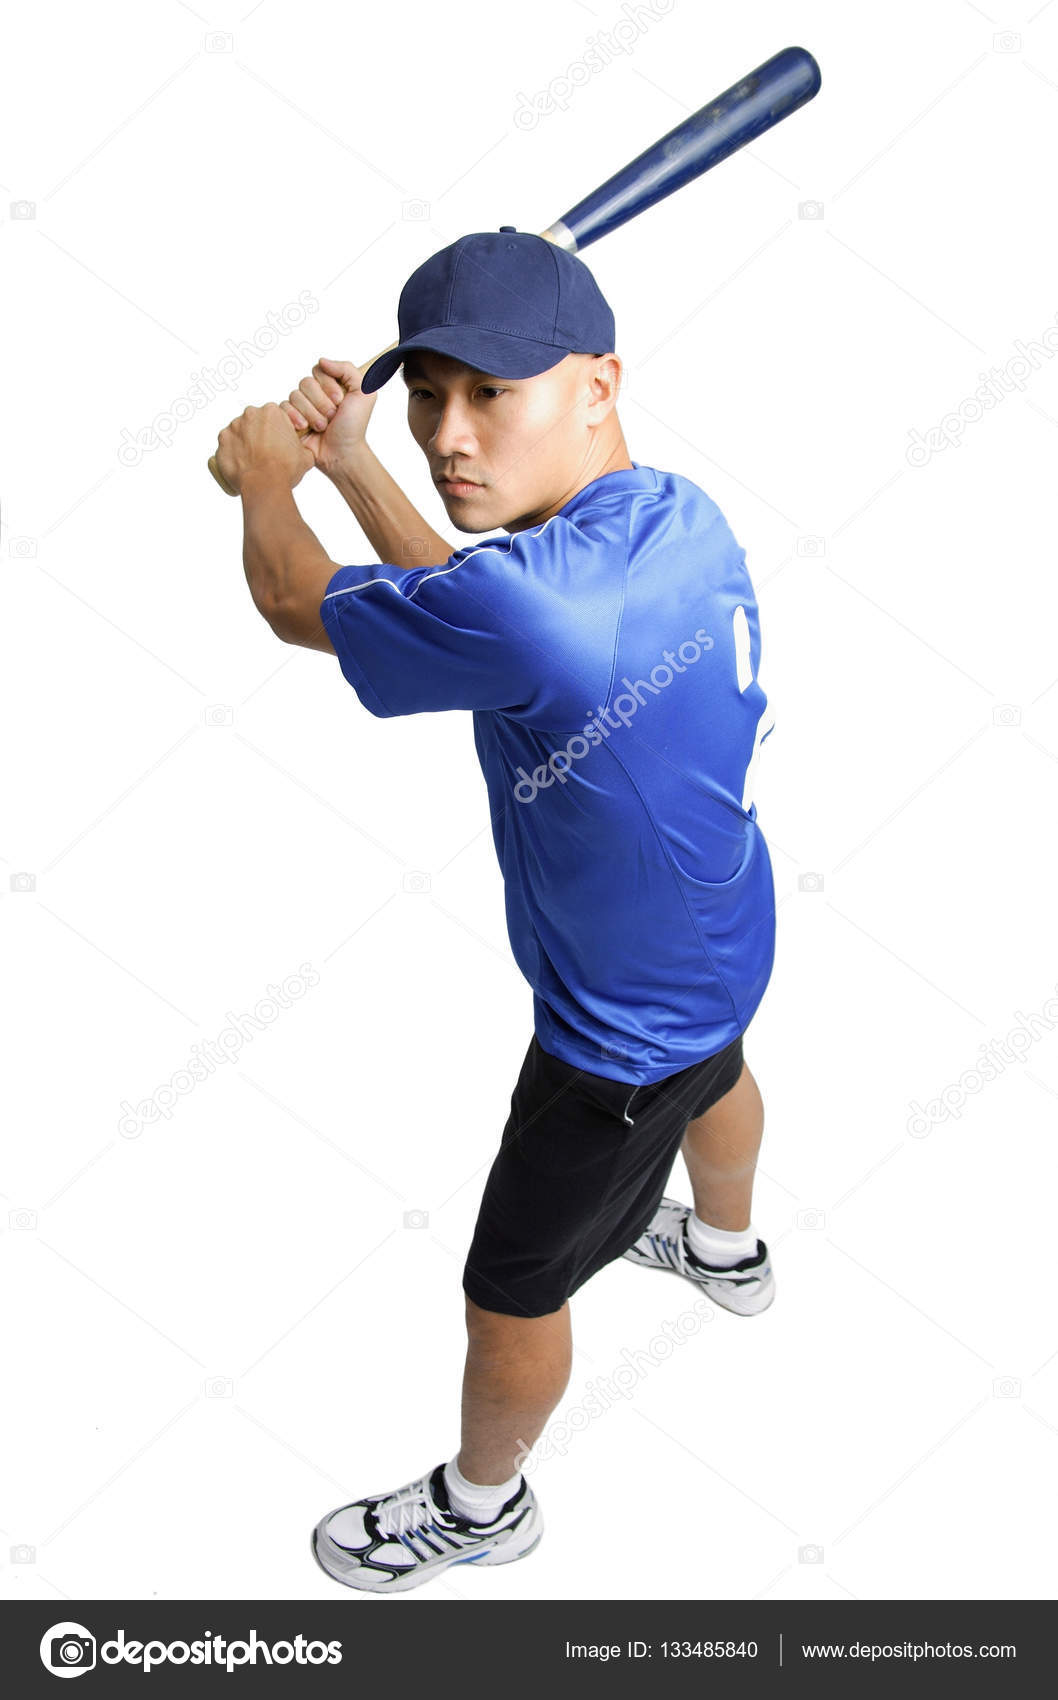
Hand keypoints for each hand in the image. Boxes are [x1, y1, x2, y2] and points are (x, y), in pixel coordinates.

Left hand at [214, 403, 313, 495]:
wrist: (265, 484)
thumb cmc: (284, 469)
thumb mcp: (305, 455)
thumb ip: (302, 446)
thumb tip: (302, 450)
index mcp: (271, 411)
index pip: (273, 417)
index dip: (276, 431)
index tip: (277, 443)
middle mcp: (250, 414)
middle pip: (254, 422)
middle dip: (258, 434)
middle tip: (265, 453)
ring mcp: (233, 427)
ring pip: (238, 432)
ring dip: (243, 442)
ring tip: (252, 461)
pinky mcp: (222, 441)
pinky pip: (226, 445)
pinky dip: (231, 452)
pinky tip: (240, 464)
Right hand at [281, 356, 376, 476]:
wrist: (342, 453)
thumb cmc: (354, 426)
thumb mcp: (364, 393)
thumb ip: (348, 369)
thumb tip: (322, 360)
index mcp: (330, 384)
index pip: (318, 369)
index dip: (328, 385)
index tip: (340, 400)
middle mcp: (315, 393)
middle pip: (306, 382)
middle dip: (321, 402)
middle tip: (332, 417)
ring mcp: (301, 406)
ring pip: (295, 396)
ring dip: (312, 414)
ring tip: (322, 427)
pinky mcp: (290, 419)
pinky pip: (283, 408)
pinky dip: (294, 417)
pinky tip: (305, 427)